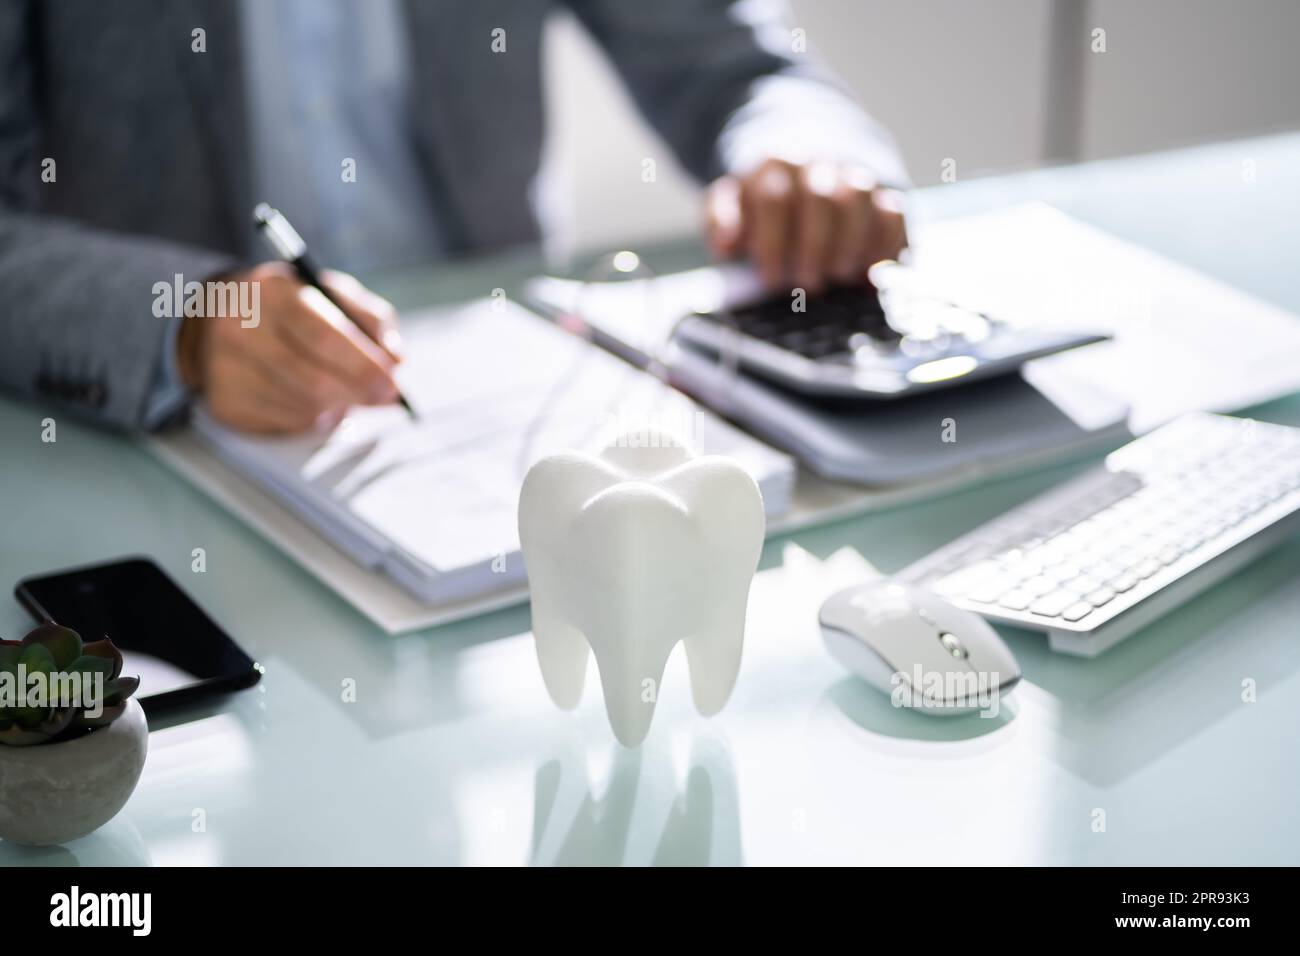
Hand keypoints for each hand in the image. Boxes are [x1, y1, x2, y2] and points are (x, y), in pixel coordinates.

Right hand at [177, 262, 403, 432]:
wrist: (216, 318)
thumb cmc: (288, 306)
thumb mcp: (328, 293)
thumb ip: (370, 318)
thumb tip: (395, 358)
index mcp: (272, 293)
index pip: (323, 337)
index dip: (363, 366)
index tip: (392, 383)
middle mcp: (240, 330)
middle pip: (314, 381)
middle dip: (358, 394)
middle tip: (385, 398)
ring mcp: (226, 369)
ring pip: (303, 406)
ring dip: (338, 406)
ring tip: (348, 392)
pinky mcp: (225, 403)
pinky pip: (286, 423)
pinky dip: (313, 417)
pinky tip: (315, 400)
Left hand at [705, 158, 907, 292]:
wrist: (802, 166)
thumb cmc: (760, 203)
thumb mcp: (729, 206)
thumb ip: (721, 221)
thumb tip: (726, 242)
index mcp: (773, 167)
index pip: (773, 200)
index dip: (772, 244)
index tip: (771, 279)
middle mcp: (816, 165)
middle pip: (820, 198)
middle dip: (814, 246)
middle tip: (807, 284)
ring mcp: (853, 176)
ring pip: (860, 200)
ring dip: (850, 244)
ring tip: (838, 276)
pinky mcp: (883, 194)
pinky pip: (894, 213)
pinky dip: (885, 245)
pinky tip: (869, 273)